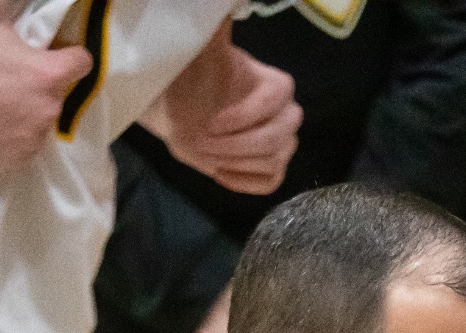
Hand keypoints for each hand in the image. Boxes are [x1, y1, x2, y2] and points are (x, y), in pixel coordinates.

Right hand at [0, 0, 93, 169]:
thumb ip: (12, 1)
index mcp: (49, 74)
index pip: (82, 62)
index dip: (68, 56)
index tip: (55, 56)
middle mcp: (48, 109)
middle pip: (59, 93)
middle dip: (42, 85)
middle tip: (11, 77)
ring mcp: (33, 137)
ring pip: (43, 120)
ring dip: (29, 112)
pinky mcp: (16, 158)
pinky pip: (27, 145)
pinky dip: (15, 136)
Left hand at [147, 23, 299, 195]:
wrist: (181, 111)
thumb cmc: (193, 82)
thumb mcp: (201, 56)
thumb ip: (216, 35)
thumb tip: (224, 8)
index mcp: (275, 85)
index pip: (277, 98)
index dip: (246, 115)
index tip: (211, 122)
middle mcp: (285, 115)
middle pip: (280, 137)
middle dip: (239, 144)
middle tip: (204, 142)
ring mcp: (280, 144)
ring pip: (274, 161)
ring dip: (235, 161)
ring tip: (206, 153)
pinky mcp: (270, 168)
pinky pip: (270, 182)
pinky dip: (244, 181)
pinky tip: (219, 171)